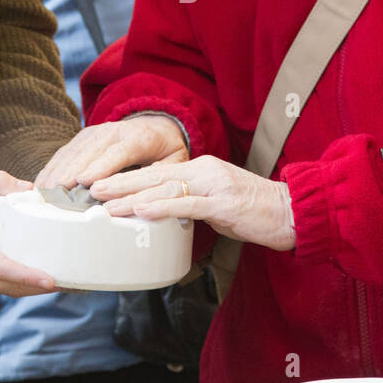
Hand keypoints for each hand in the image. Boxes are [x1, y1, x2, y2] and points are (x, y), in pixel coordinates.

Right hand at [0, 171, 56, 295]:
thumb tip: (28, 188)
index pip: (1, 268)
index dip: (27, 277)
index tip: (51, 281)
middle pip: (5, 286)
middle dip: (35, 287)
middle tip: (64, 282)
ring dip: (22, 287)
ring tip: (50, 281)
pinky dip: (6, 283)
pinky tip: (24, 277)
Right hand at [33, 115, 188, 188]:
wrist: (157, 124)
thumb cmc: (166, 150)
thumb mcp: (175, 161)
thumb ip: (162, 176)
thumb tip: (147, 196)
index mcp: (139, 138)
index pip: (118, 153)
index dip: (100, 167)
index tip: (84, 181)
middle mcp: (114, 131)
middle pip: (89, 152)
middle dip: (71, 171)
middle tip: (56, 192)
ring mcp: (96, 132)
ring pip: (74, 151)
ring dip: (57, 171)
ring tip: (44, 192)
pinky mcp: (84, 136)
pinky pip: (66, 152)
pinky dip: (53, 167)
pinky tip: (42, 183)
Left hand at [88, 155, 295, 251]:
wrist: (293, 212)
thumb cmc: (255, 211)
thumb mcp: (215, 204)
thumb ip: (190, 203)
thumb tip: (164, 213)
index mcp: (199, 169)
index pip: (155, 172)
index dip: (125, 178)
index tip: (100, 185)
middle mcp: (203, 170)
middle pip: (152, 174)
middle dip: (119, 182)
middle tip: (90, 188)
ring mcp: (213, 184)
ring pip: (164, 187)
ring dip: (131, 195)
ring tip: (106, 202)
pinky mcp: (224, 202)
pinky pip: (186, 203)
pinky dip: (161, 206)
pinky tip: (141, 210)